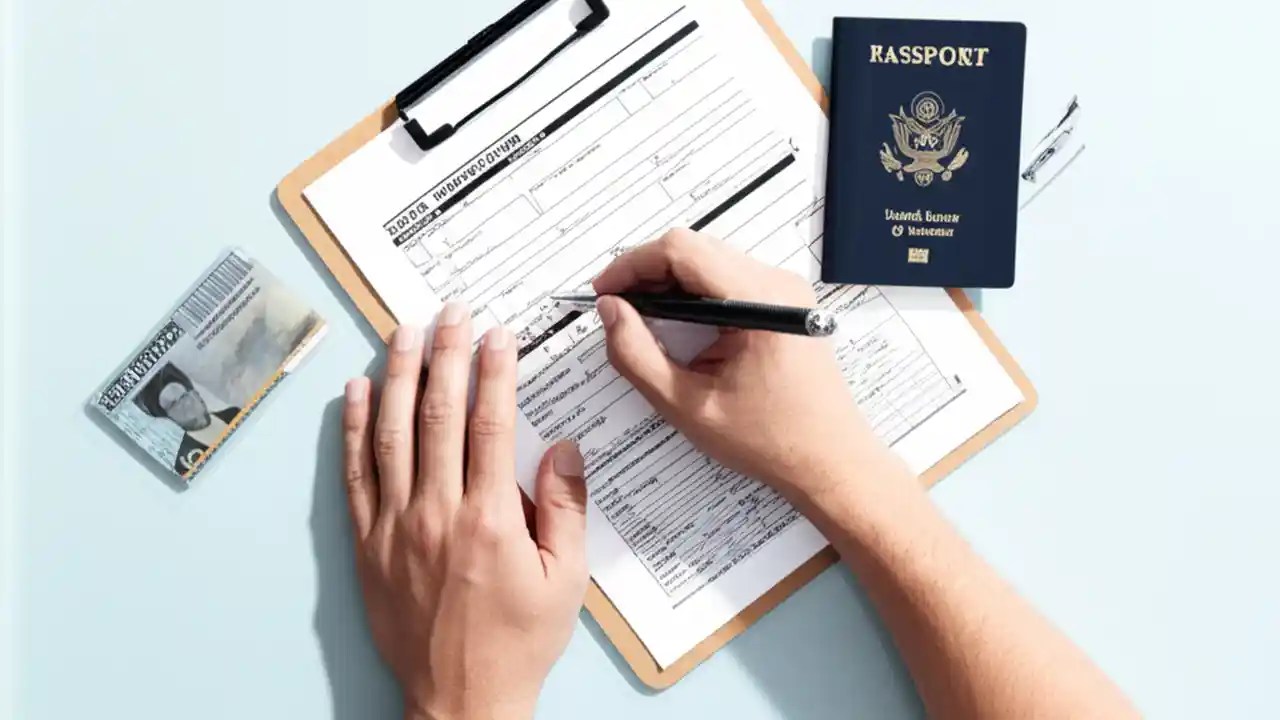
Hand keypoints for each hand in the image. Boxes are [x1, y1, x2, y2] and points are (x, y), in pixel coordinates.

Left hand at [343, 306, 588, 719]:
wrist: (461, 700)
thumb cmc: (519, 642)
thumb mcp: (566, 580)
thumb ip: (565, 509)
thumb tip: (561, 448)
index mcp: (491, 520)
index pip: (489, 425)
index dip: (494, 372)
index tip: (498, 335)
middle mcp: (437, 514)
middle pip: (437, 416)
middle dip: (446, 355)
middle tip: (451, 313)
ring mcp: (395, 528)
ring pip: (392, 435)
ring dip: (399, 377)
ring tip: (404, 332)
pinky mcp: (368, 546)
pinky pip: (356, 476)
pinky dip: (355, 430)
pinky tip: (358, 392)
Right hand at [593, 229, 891, 505]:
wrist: (831, 462)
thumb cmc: (771, 441)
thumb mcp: (688, 405)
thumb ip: (637, 355)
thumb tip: (610, 311)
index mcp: (760, 301)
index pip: (682, 250)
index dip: (632, 265)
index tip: (604, 293)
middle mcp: (778, 284)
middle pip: (694, 249)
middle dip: (646, 273)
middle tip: (615, 309)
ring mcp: (785, 291)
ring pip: (709, 261)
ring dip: (669, 283)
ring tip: (640, 321)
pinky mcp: (785, 305)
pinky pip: (728, 280)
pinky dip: (693, 294)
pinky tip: (675, 327)